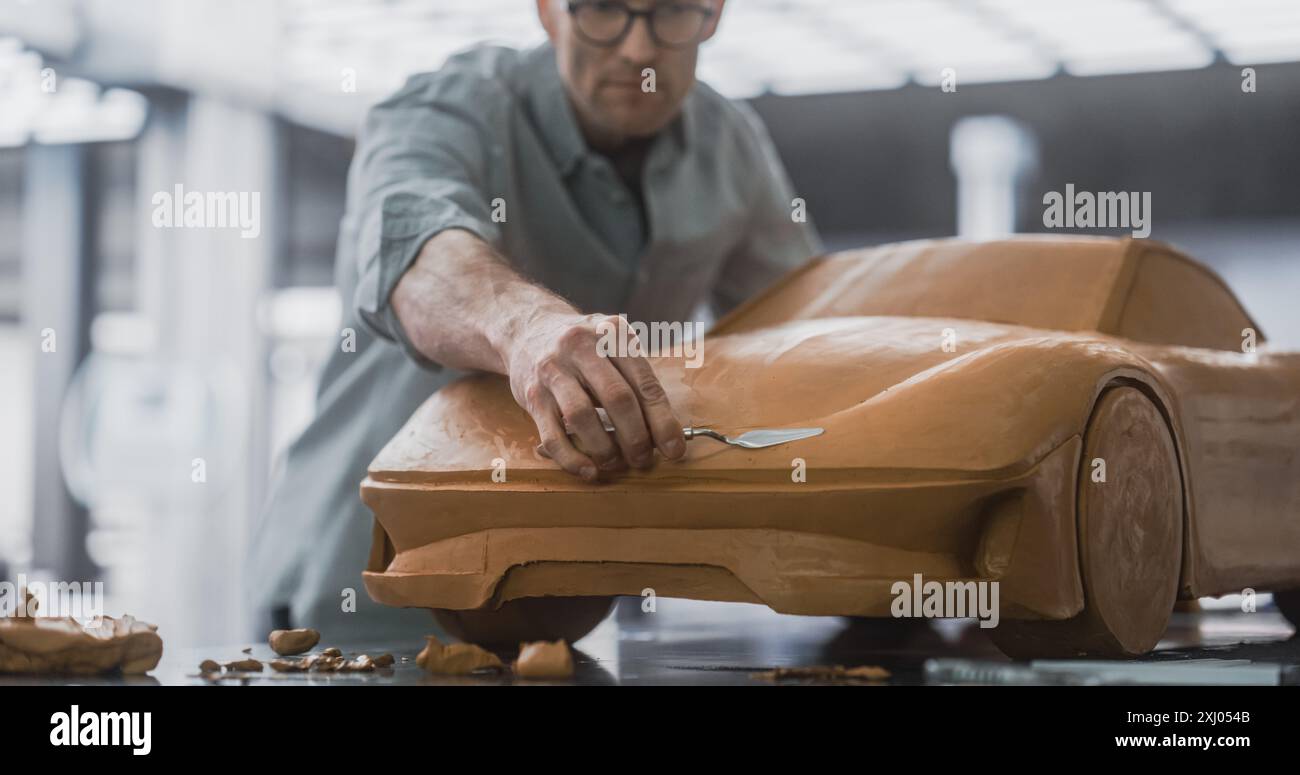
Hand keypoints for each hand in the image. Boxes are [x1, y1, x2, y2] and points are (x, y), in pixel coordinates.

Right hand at [505, 312, 685, 480]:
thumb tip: (663, 431)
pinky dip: (572, 459)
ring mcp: (553, 370)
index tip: (674, 449)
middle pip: (617, 398)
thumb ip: (636, 380)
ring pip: (583, 416)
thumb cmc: (583, 348)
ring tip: (615, 463)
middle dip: (636, 437)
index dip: (662, 421)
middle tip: (643, 460)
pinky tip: (588, 470)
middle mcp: (582, 346)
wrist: (526, 329)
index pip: (644, 383)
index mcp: (613, 333)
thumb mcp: (612, 346)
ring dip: (605, 448)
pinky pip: (553, 435)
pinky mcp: (531, 395)